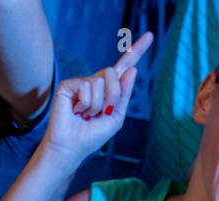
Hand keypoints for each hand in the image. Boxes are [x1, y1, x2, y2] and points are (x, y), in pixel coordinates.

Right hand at [42, 32, 152, 163]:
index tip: (150, 36)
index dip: (137, 51)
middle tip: (102, 112)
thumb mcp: (116, 117)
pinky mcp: (68, 85)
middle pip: (113, 73)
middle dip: (113, 95)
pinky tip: (76, 112)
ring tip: (86, 115)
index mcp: (108, 90)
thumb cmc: (91, 136)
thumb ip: (125, 94)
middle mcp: (95, 83)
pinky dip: (85, 104)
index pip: (124, 67)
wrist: (72, 147)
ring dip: (97, 104)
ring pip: (100, 81)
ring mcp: (81, 83)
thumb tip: (132, 69)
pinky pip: (86, 87)